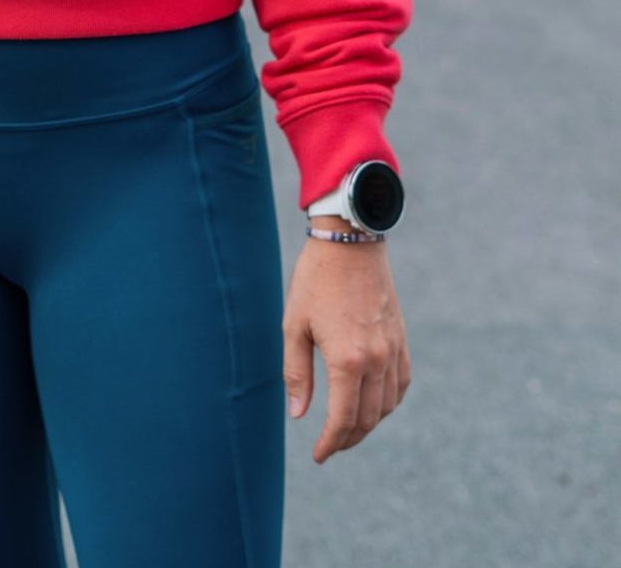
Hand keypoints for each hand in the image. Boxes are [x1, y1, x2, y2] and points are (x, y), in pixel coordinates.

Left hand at [282, 231, 410, 461]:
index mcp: (347, 360)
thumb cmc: (315, 279)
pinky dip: (388, 403)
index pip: (342, 419)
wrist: (350, 240)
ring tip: (347, 429)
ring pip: (386, 406)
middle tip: (329, 447)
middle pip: (366, 418)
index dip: (330, 444)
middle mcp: (376, 360)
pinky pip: (401, 384)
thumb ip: (297, 373)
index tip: (318, 455)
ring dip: (368, 424)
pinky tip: (374, 405)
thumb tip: (298, 415)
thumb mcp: (294, 325)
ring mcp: (393, 349)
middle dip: (347, 439)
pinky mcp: (401, 338)